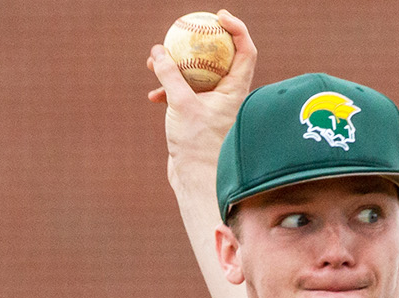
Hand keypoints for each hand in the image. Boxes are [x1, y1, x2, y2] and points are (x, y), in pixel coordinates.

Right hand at [146, 10, 257, 183]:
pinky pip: (185, 94)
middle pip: (218, 58)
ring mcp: (214, 106)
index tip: (218, 16)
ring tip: (153, 63)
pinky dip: (170, 91)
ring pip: (197, 76)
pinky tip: (153, 96)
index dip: (236, 28)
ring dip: (176, 68)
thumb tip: (158, 51)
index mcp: (236, 90)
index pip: (245, 50)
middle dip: (196, 44)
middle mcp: (228, 96)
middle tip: (182, 30)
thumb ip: (170, 75)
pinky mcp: (199, 117)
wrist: (195, 180)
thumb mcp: (180, 104)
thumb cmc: (196, 145)